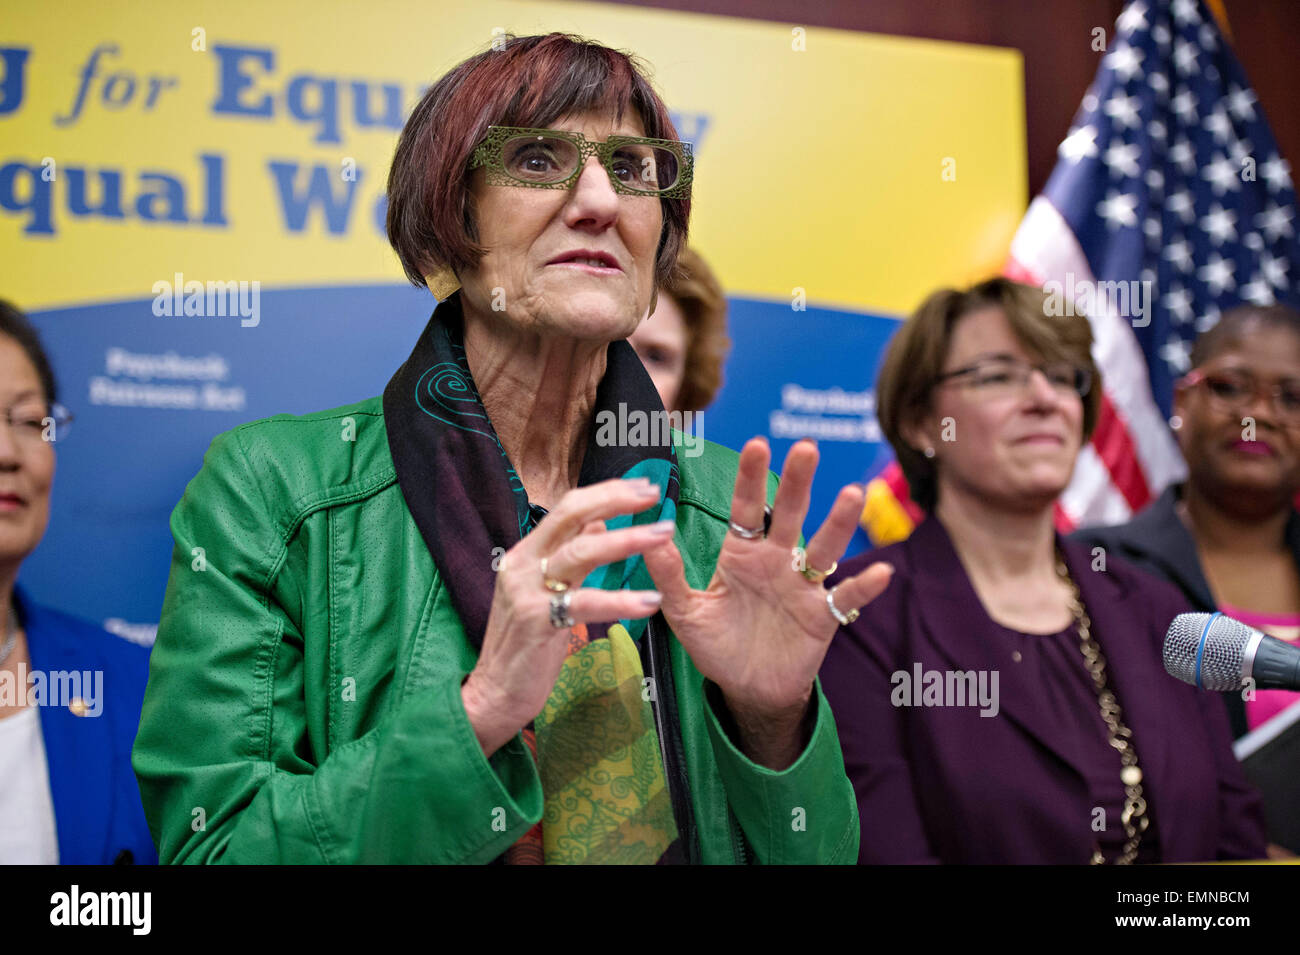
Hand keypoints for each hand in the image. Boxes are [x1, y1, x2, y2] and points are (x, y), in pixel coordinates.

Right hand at [461, 477, 672, 757]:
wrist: (495, 693)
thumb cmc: (525, 644)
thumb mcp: (544, 590)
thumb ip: (570, 554)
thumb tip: (598, 520)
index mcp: (525, 552)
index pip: (567, 508)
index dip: (606, 492)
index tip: (643, 487)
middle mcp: (522, 563)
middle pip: (571, 515)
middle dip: (615, 500)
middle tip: (654, 494)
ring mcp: (526, 591)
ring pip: (580, 552)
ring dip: (626, 540)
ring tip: (663, 534)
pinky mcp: (537, 622)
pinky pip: (585, 603)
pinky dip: (620, 600)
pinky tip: (650, 600)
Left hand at [642, 438, 893, 767]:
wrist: (746, 688)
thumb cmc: (715, 643)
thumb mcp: (684, 611)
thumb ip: (668, 575)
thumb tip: (652, 535)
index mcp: (742, 553)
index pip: (747, 508)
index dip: (751, 478)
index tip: (757, 444)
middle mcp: (777, 560)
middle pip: (791, 514)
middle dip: (798, 482)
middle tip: (806, 448)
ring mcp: (803, 586)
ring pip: (824, 548)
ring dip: (839, 523)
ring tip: (853, 493)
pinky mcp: (823, 617)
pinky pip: (846, 598)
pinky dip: (865, 587)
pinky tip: (883, 571)